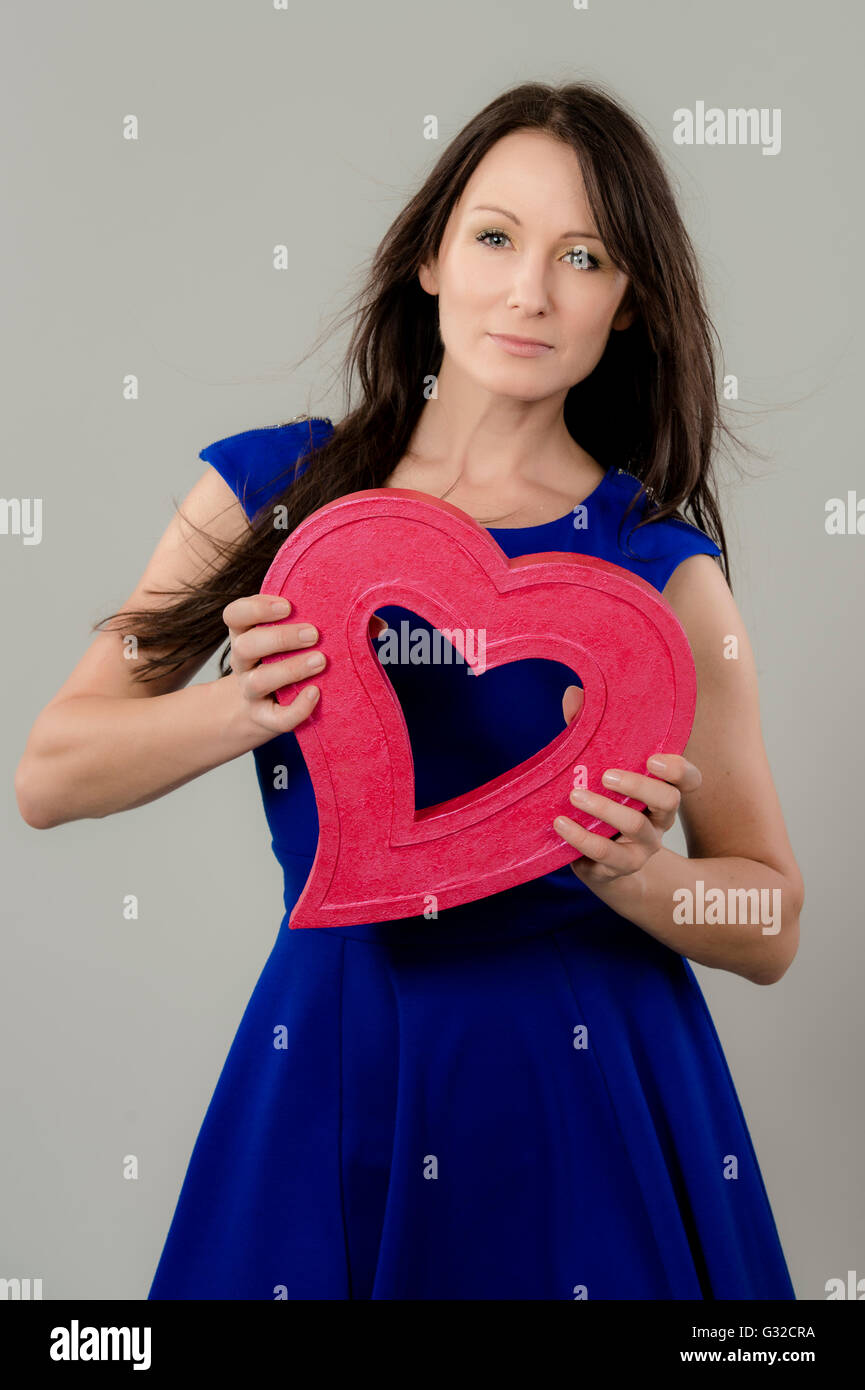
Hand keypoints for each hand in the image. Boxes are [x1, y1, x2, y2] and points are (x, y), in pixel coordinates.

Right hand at [222, 596, 386, 741]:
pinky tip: (316, 694)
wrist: (264, 708)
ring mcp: (251, 692)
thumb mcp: (301, 639)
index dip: (256, 608)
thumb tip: (380, 626)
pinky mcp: (266, 718)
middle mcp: (244, 662)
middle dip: (280, 638)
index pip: (235, 615)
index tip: (287, 606)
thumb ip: (338, 625)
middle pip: (245, 646)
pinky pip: (278, 717)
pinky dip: (297, 708)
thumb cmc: (290, 661)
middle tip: (314, 634)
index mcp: (248, 633)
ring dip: (290, 669)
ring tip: (321, 661)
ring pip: (257, 681)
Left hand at [553, 683, 701, 885]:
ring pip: (637, 827)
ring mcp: (643, 846)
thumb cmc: (603, 805)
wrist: (603, 867)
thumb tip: (574, 694)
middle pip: (668, 801)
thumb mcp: (597, 768)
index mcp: (661, 791)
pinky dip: (581, 838)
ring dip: (605, 810)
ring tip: (575, 796)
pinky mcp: (618, 866)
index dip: (680, 770)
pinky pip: (605, 854)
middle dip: (640, 786)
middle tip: (607, 775)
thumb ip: (587, 733)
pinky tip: (561, 823)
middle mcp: (659, 819)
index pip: (690, 781)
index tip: (654, 759)